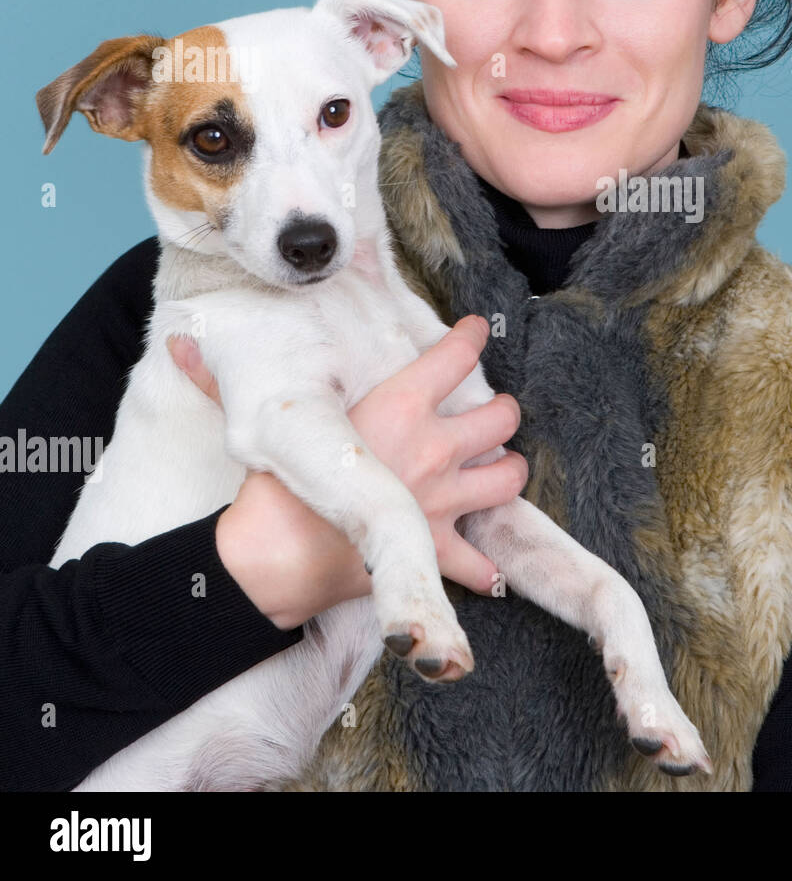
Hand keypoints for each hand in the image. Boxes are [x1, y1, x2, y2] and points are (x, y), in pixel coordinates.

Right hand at [167, 316, 527, 629]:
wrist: (273, 562)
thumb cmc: (271, 489)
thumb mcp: (256, 421)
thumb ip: (224, 380)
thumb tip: (179, 345)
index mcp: (399, 405)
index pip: (456, 354)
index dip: (472, 336)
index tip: (476, 331)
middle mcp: (433, 446)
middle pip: (502, 414)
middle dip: (501, 412)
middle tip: (489, 414)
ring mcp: (444, 498)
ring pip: (511, 474)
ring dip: (507, 470)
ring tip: (496, 468)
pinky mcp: (439, 549)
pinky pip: (483, 559)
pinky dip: (485, 563)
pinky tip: (482, 560)